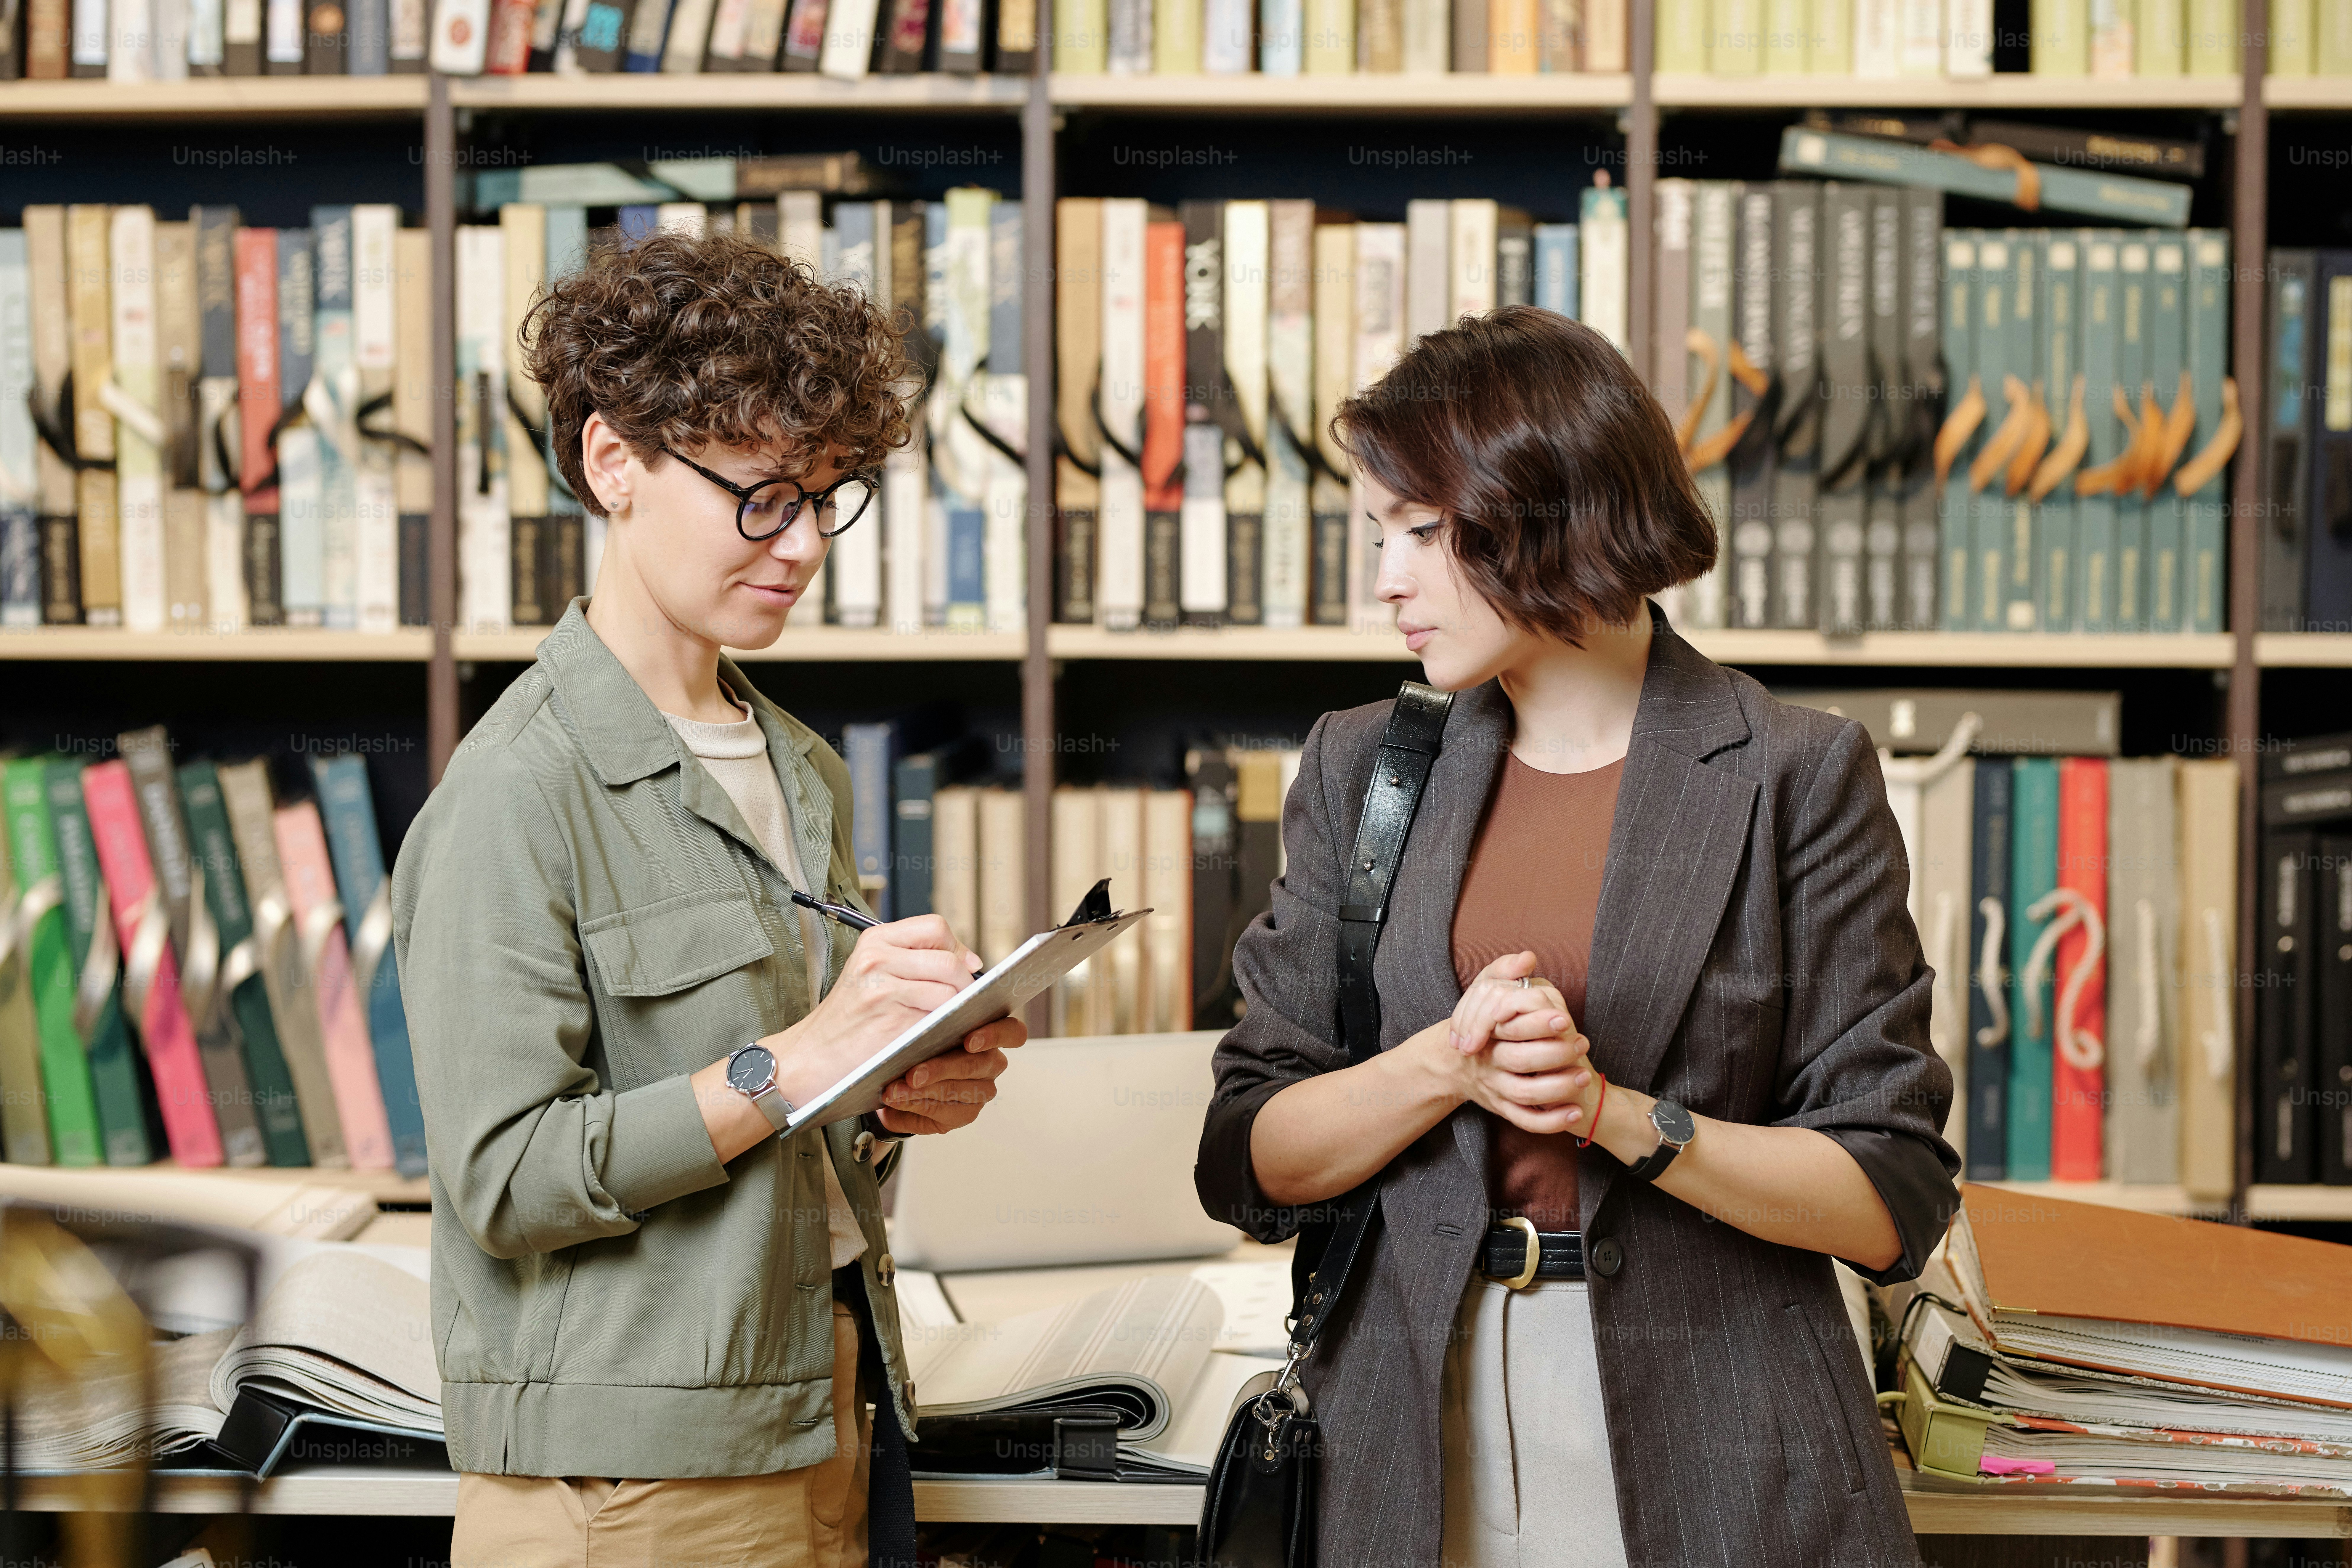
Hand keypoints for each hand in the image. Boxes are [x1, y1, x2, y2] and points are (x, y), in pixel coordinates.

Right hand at [772, 914, 982, 1092]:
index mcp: (875, 942)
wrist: (811, 1058)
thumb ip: (912, 960)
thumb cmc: (847, 1020)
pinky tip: (935, 1036)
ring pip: (949, 991)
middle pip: (948, 960)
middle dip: (965, 983)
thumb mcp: (872, 974)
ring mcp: (884, 990)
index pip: (935, 927)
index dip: (957, 947)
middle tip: (963, 1002)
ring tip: (947, 1020)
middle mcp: (878, 959)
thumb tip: (969, 961)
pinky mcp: (893, 1022)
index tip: (964, 966)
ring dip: (959, 1010)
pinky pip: (939, 1019)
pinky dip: (946, 1028)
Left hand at [874, 1016, 1026, 1134]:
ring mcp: (980, 1092)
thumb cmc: (918, 1040)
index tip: (969, 1041)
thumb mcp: (922, 1019)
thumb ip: (931, 1011)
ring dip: (922, 1093)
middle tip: (912, 1074)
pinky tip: (896, 1103)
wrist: (900, 1071)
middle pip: (979, 1065)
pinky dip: (914, 1107)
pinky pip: (942, 1113)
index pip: (1012, 1032)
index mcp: (989, 1033)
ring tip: (893, 1091)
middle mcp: (991, 1064)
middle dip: (942, 1070)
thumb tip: (931, 1008)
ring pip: (958, 1092)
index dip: (995, 1035)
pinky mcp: (963, 1114)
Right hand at [1427, 950, 1601, 1136]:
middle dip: (1554, 1053)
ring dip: (1557, 1087)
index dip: (1537, 1022)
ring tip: (1584, 1076)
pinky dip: (1551, 1121)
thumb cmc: (1478, 1022)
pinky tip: (1574, 1112)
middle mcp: (1488, 1060)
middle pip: (1519, 1060)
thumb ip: (1503, 969)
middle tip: (1582, 1044)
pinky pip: (1526, 1120)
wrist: (1450, 1064)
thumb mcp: (1484, 989)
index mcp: (1486, 1030)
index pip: (1508, 1025)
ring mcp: (1494, 1087)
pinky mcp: (1502, 1109)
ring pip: (1525, 1094)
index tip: (1565, 1019)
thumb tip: (1527, 958)